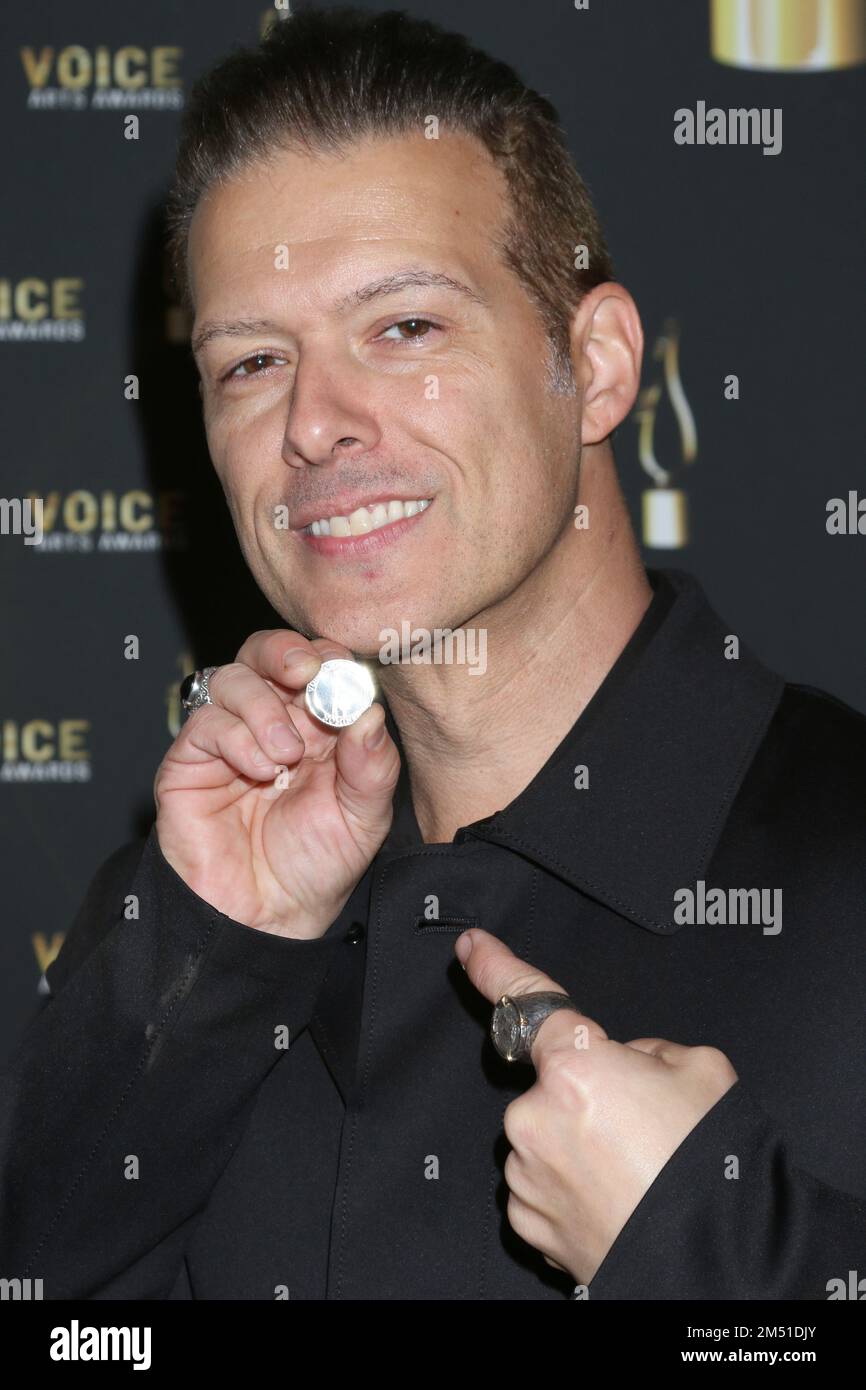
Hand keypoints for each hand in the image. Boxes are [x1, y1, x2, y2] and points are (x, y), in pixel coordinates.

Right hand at [154, 632, 399, 937]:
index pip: (319, 664)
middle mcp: (272, 722)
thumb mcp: (365, 818)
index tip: (347, 673)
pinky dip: (237, 736)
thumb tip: (371, 710)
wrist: (267, 917)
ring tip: (287, 754)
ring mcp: (228, 738)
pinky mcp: (191, 760)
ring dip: (265, 707)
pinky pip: (206, 721)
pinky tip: (260, 771)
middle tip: (307, 674)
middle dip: (287, 653)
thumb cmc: (315, 866)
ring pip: (233, 677)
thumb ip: (373, 765)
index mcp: (319, 726)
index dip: (330, 659)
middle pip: (267, 653)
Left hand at [456, 928, 737, 1284]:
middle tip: (644, 1127)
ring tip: (636, 1172)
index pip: (526, 1002)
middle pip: (554, 1083)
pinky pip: (542, 1183)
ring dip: (580, 1144)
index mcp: (574, 1067)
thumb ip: (647, 1052)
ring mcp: (526, 1175)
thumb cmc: (708, 1169)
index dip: (495, 967)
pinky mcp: (527, 1224)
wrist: (715, 1263)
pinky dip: (572, 1187)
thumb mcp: (700, 1071)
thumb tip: (626, 1064)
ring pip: (547, 1135)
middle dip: (590, 1095)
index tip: (471, 947)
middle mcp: (534, 1119)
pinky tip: (615, 1200)